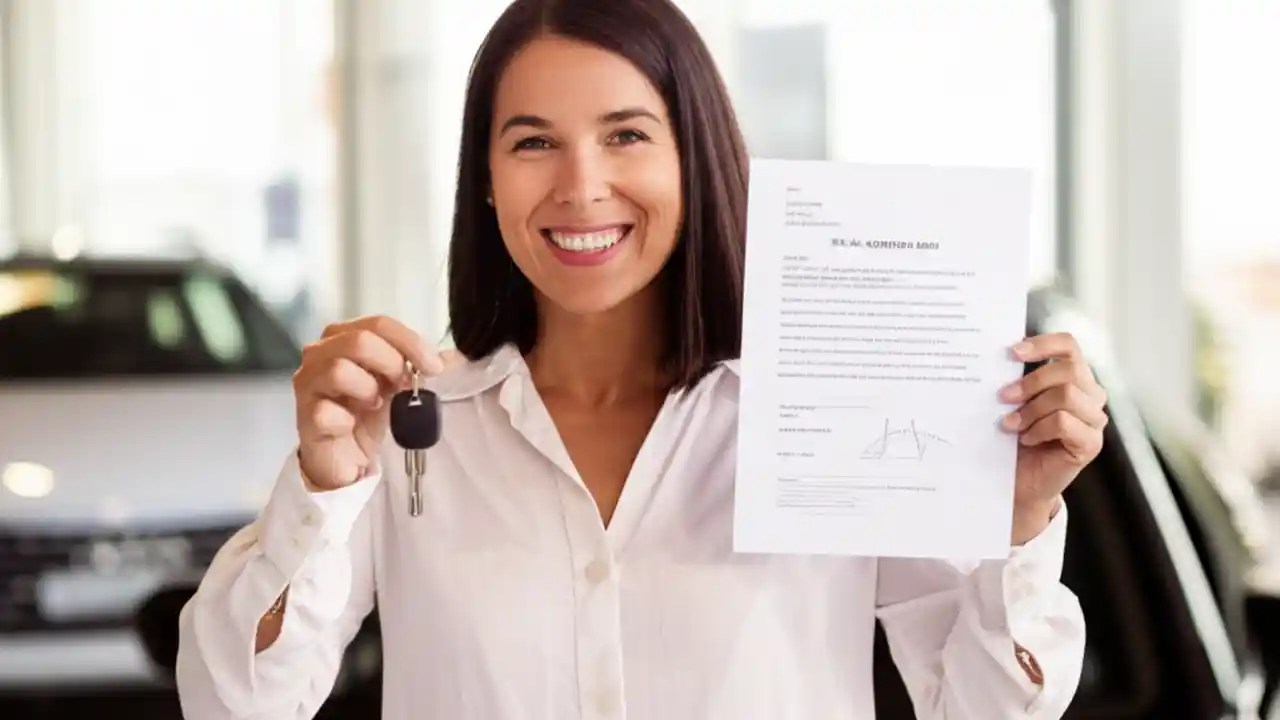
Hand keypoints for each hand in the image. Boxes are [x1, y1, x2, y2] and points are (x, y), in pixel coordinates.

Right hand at [293, 316, 445, 490]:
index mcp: (343, 336)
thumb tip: (453, 358)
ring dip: (368, 389)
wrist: (346, 456)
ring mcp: (308, 383)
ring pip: (339, 370)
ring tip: (375, 404)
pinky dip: (347, 419)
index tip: (434, 365)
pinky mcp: (304, 416)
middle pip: (359, 340)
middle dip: (391, 363)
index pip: (379, 324)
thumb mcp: (397, 383)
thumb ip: (419, 365)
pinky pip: (326, 411)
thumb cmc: (367, 413)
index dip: (410, 343)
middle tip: (403, 385)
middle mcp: (319, 353)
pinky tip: (352, 424)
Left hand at [999, 332, 1107, 544]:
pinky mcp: (1092, 443)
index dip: (1043, 343)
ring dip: (1031, 409)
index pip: (1069, 346)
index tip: (1012, 351)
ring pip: (1066, 395)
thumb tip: (997, 359)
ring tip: (1011, 424)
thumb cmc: (1016, 439)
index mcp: (1075, 378)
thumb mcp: (1015, 404)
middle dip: (1031, 381)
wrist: (1019, 481)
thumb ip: (1016, 381)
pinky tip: (1026, 439)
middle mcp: (1091, 395)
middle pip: (1068, 370)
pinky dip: (1039, 428)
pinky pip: (1064, 422)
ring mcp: (1095, 420)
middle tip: (1003, 396)